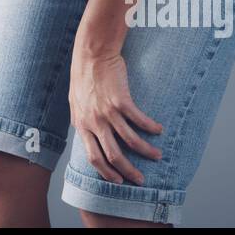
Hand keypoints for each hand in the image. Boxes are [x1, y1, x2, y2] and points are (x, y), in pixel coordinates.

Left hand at [68, 46, 163, 185]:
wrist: (91, 54)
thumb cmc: (83, 75)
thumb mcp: (76, 102)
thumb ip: (82, 119)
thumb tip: (86, 132)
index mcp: (81, 124)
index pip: (93, 157)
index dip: (106, 172)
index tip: (118, 181)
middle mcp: (94, 122)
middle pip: (113, 155)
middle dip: (128, 171)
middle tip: (140, 180)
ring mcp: (107, 112)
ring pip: (130, 141)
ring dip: (146, 151)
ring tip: (157, 156)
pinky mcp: (121, 101)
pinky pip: (139, 120)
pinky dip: (150, 128)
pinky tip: (159, 130)